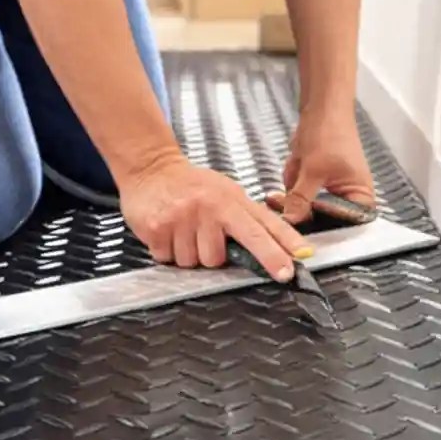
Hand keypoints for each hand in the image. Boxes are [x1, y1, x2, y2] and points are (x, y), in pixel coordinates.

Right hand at [121, 158, 310, 281]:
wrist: (151, 168)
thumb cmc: (192, 185)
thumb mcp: (227, 192)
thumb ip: (248, 218)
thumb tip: (278, 248)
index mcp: (231, 200)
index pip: (261, 229)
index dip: (276, 252)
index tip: (289, 271)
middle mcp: (209, 208)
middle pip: (218, 259)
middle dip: (209, 253)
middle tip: (201, 233)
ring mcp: (182, 217)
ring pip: (192, 262)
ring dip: (186, 252)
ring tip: (182, 230)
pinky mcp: (157, 227)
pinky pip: (168, 258)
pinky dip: (166, 250)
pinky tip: (167, 231)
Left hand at [269, 110, 374, 222]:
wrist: (321, 108)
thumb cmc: (330, 134)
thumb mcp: (314, 171)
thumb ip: (301, 199)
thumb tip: (289, 221)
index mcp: (360, 198)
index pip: (341, 225)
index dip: (320, 223)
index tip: (300, 218)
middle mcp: (347, 198)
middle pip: (319, 217)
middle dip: (301, 198)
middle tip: (296, 181)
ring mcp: (329, 190)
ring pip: (302, 204)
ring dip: (295, 183)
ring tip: (302, 160)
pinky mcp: (314, 182)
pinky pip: (296, 191)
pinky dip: (293, 175)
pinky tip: (298, 159)